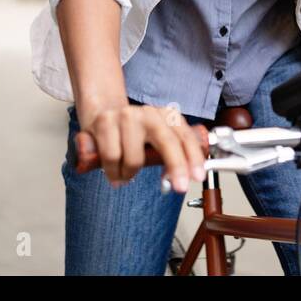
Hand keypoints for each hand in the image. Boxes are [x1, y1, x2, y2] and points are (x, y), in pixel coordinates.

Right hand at [78, 102, 207, 192]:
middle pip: (167, 141)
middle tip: (179, 187)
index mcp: (166, 116)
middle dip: (177, 166)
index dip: (194, 157)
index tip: (198, 176)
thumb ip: (168, 156)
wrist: (102, 113)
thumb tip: (178, 180)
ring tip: (125, 174)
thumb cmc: (133, 133)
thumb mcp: (155, 139)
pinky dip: (113, 172)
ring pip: (134, 158)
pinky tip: (113, 171)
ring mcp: (127, 116)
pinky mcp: (105, 122)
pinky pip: (112, 158)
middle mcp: (149, 113)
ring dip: (129, 175)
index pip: (185, 136)